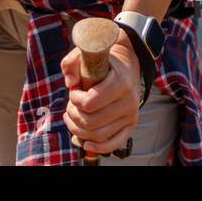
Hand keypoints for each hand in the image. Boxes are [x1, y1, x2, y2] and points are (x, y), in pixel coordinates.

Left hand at [60, 32, 142, 156]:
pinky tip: (84, 142)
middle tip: (71, 105)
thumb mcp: (87, 53)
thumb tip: (70, 83)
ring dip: (78, 129)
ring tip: (73, 117)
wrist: (126, 67)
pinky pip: (114, 144)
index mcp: (121, 83)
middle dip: (73, 115)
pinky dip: (97, 147)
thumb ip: (72, 62)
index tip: (73, 90)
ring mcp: (131, 115)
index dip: (74, 99)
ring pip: (98, 135)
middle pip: (91, 122)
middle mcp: (130, 101)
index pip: (89, 102)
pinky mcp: (130, 125)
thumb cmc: (103, 62)